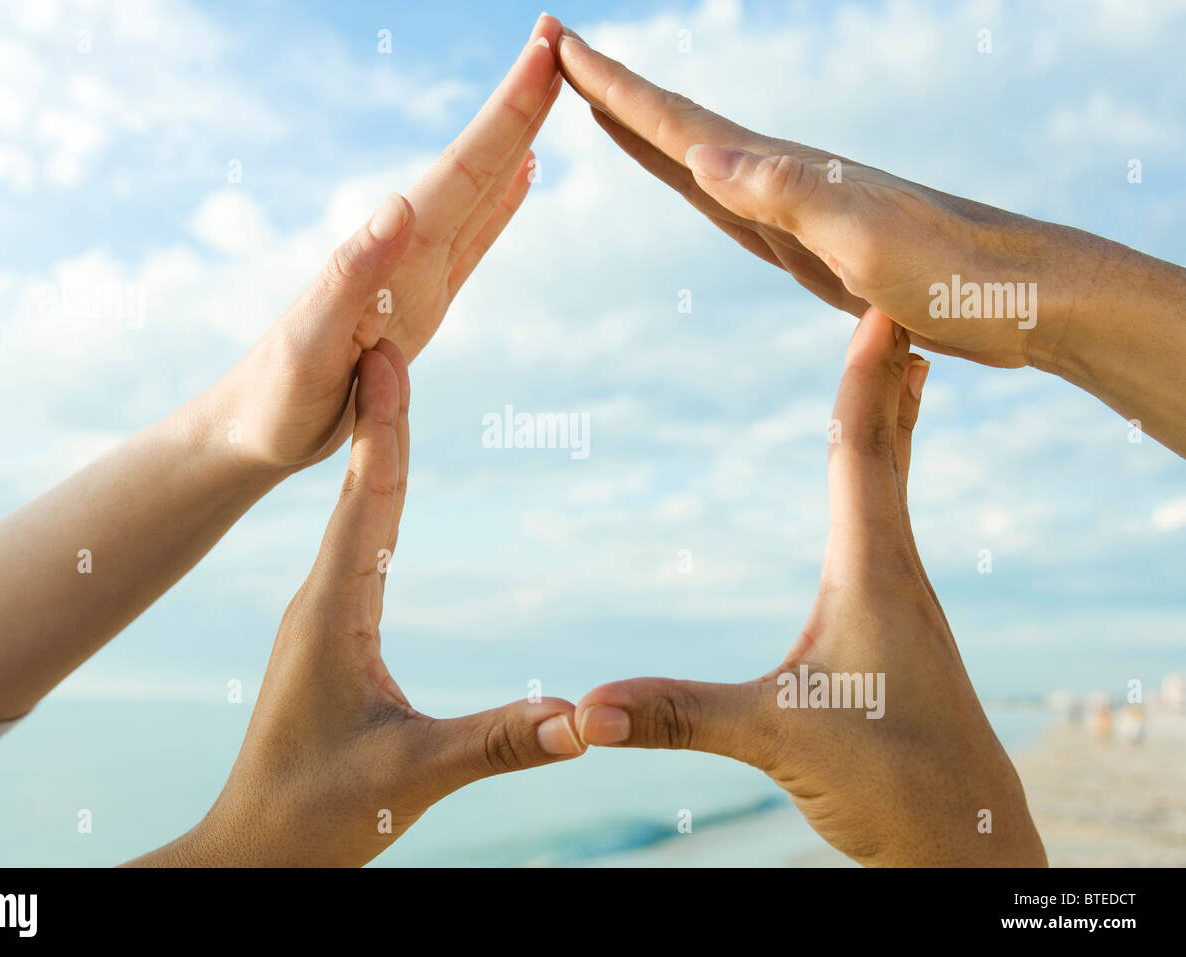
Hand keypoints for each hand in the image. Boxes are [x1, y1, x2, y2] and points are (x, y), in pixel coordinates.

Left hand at [132, 340, 584, 866]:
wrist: (249, 852)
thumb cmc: (314, 814)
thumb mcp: (412, 777)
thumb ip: (498, 742)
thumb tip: (585, 717)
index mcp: (334, 612)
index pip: (368, 500)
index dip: (384, 426)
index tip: (389, 354)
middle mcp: (322, 599)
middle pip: (358, 488)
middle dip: (378, 412)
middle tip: (389, 338)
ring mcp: (322, 615)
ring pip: (353, 513)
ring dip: (373, 449)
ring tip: (387, 388)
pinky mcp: (330, 635)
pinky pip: (357, 545)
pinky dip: (375, 498)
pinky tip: (383, 487)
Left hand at [201, 15, 564, 470]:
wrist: (255, 428)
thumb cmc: (276, 396)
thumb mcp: (310, 342)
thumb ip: (351, 275)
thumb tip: (401, 203)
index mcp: (391, 256)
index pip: (459, 171)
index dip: (504, 115)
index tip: (541, 52)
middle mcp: (409, 253)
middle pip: (475, 166)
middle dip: (516, 107)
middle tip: (555, 41)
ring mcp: (418, 274)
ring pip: (480, 194)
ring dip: (513, 144)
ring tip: (550, 94)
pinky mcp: (422, 303)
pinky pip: (475, 242)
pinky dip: (503, 206)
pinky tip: (521, 180)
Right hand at [555, 30, 1097, 369]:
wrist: (1022, 295)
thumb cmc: (954, 269)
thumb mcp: (863, 232)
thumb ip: (784, 191)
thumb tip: (698, 153)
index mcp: (783, 172)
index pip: (681, 121)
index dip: (615, 87)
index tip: (560, 44)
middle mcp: (781, 179)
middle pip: (678, 128)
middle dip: (616, 94)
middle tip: (560, 55)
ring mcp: (794, 209)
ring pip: (699, 161)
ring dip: (647, 132)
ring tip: (600, 107)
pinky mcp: (811, 243)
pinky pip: (729, 203)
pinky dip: (694, 181)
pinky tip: (691, 176)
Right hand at [572, 309, 1046, 865]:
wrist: (974, 849)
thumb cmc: (898, 787)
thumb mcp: (779, 741)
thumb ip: (680, 716)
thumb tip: (582, 710)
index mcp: (873, 574)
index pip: (862, 449)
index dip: (864, 371)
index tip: (877, 299)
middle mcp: (895, 571)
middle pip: (887, 445)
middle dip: (884, 368)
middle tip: (891, 295)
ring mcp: (902, 599)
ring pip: (893, 481)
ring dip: (887, 413)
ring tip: (892, 358)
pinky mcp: (898, 628)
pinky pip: (887, 521)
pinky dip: (880, 470)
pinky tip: (870, 481)